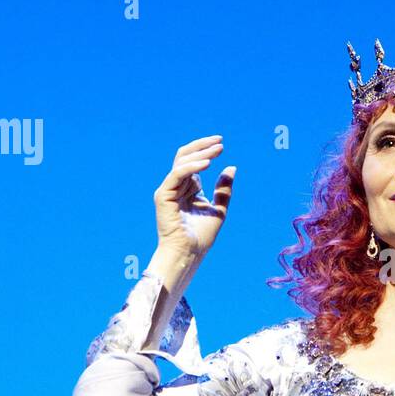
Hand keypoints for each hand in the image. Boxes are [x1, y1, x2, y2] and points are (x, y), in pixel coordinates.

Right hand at [154, 135, 234, 261]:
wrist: (188, 253)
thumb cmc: (201, 237)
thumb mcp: (219, 210)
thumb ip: (223, 190)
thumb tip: (231, 167)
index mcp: (188, 188)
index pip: (194, 161)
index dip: (206, 151)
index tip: (221, 145)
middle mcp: (177, 186)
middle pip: (186, 157)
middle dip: (203, 146)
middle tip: (220, 141)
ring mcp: (168, 190)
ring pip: (182, 162)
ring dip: (201, 154)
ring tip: (218, 150)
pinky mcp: (163, 195)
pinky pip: (177, 174)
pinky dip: (192, 166)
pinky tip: (208, 163)